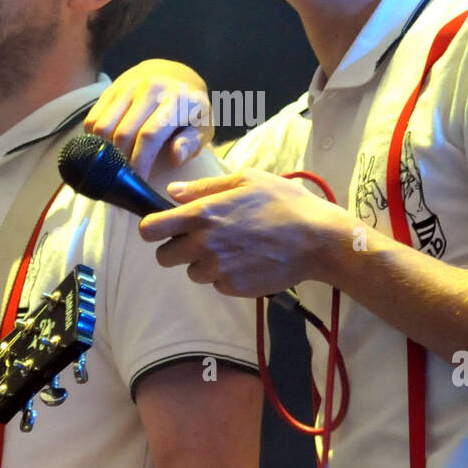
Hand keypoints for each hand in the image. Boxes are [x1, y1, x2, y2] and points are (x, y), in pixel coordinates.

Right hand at [85, 59, 213, 179]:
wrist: (174, 74)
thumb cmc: (190, 110)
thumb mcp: (203, 127)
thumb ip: (192, 143)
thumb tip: (176, 156)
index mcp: (177, 100)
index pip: (150, 135)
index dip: (141, 162)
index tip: (139, 181)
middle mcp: (150, 88)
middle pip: (123, 133)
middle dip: (123, 161)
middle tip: (128, 176)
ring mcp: (128, 87)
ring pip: (103, 126)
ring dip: (106, 151)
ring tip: (118, 163)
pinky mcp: (111, 89)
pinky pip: (93, 119)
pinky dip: (95, 139)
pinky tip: (108, 147)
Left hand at [138, 169, 351, 296]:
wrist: (316, 240)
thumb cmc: (283, 202)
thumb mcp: (246, 180)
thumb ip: (205, 187)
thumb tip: (172, 192)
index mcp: (203, 213)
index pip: (151, 229)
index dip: (151, 229)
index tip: (160, 229)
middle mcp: (204, 243)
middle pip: (164, 257)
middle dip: (176, 249)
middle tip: (200, 240)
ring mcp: (218, 269)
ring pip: (192, 272)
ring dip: (203, 263)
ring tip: (233, 248)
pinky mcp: (233, 287)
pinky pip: (216, 284)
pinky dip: (226, 276)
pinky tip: (247, 261)